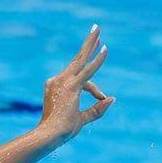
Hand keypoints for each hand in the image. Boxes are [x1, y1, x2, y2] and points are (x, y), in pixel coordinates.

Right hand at [37, 26, 114, 141]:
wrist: (49, 135)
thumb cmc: (61, 131)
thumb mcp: (82, 119)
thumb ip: (97, 109)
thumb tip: (112, 98)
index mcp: (56, 87)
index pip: (81, 80)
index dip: (95, 90)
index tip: (102, 98)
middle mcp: (58, 81)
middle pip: (77, 59)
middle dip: (88, 44)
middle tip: (96, 28)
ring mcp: (64, 82)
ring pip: (81, 59)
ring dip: (91, 43)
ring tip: (97, 28)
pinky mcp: (71, 86)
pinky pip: (88, 71)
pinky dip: (98, 61)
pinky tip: (105, 49)